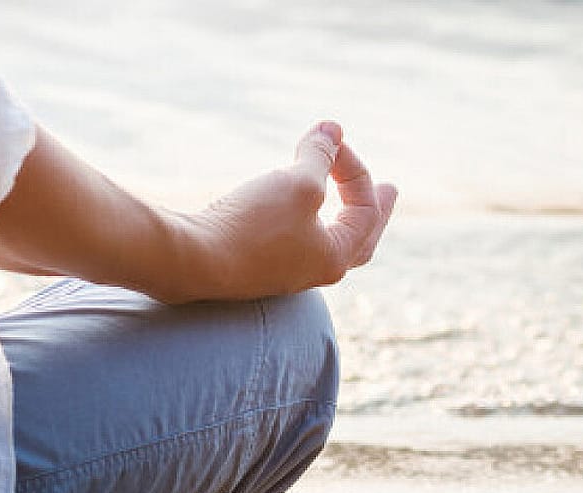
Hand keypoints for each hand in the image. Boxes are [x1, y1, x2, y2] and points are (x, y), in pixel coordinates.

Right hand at [182, 120, 397, 300]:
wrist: (192, 260)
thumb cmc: (253, 225)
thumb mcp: (297, 182)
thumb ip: (321, 155)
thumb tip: (333, 129)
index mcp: (336, 257)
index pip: (365, 209)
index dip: (355, 168)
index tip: (333, 138)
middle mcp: (315, 272)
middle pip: (359, 240)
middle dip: (374, 210)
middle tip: (389, 191)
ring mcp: (285, 273)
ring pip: (325, 243)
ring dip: (338, 216)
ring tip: (344, 201)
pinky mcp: (255, 267)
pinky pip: (294, 243)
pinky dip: (306, 222)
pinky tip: (298, 215)